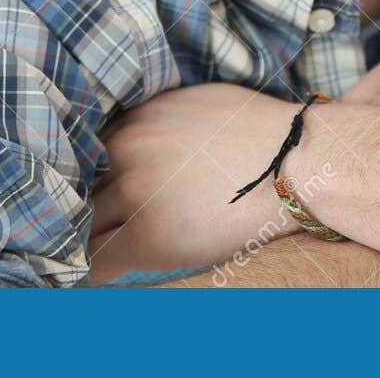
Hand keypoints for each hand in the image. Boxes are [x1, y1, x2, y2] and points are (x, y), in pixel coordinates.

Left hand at [87, 83, 300, 283]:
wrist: (296, 160)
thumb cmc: (262, 131)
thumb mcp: (202, 101)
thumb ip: (163, 116)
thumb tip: (151, 129)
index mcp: (139, 119)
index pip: (92, 152)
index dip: (97, 178)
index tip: (98, 196)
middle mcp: (127, 149)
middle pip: (83, 186)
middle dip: (89, 206)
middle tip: (88, 228)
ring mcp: (135, 190)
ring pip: (85, 222)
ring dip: (87, 238)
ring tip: (84, 255)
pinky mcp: (147, 234)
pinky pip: (98, 260)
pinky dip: (91, 271)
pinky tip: (87, 278)